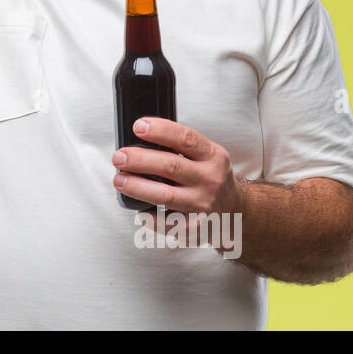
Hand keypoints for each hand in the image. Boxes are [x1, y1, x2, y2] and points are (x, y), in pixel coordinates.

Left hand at [112, 117, 244, 221]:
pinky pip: (166, 223)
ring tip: (119, 180)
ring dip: (137, 187)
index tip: (138, 126)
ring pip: (165, 195)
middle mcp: (211, 179)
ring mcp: (203, 205)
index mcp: (213, 156)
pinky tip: (138, 210)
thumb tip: (140, 137)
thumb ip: (180, 147)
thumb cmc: (209, 178)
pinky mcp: (195, 227)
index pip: (186, 138)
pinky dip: (148, 217)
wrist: (234, 211)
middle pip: (170, 166)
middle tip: (119, 157)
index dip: (160, 131)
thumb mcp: (206, 156)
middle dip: (139, 160)